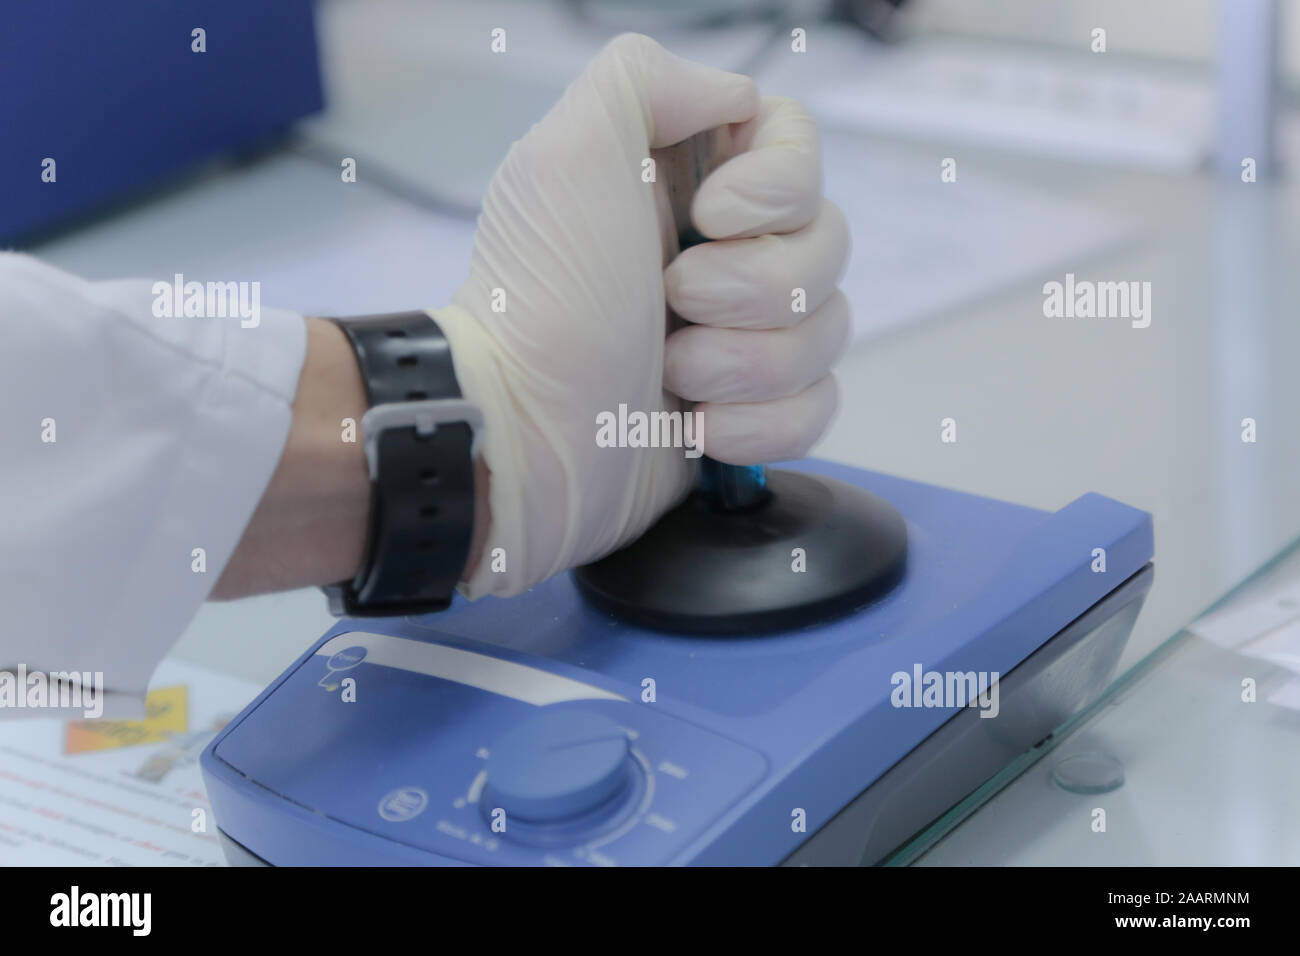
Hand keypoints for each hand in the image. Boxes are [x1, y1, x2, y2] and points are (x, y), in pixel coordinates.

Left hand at [434, 33, 850, 598]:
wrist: (525, 436)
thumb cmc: (541, 300)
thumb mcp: (566, 155)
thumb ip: (644, 80)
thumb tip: (735, 94)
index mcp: (684, 181)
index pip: (798, 148)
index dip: (778, 187)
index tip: (712, 217)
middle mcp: (722, 250)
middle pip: (828, 242)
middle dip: (756, 286)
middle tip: (674, 303)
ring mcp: (741, 334)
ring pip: (830, 329)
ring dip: (749, 361)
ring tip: (675, 375)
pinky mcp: (750, 410)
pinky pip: (818, 405)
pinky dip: (760, 424)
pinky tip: (697, 429)